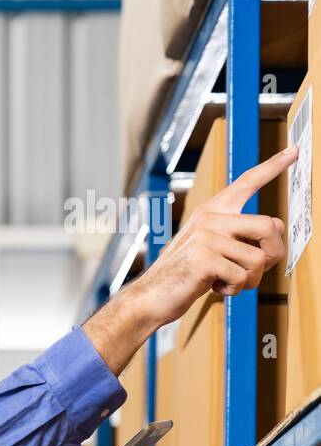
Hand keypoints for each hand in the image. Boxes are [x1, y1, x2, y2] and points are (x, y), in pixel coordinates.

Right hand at [83, 145, 295, 373]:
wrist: (151, 296)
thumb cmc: (184, 274)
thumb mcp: (212, 249)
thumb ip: (238, 237)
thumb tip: (276, 235)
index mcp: (212, 212)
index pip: (246, 183)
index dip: (272, 166)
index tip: (293, 150)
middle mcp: (209, 219)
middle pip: (269, 226)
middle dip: (273, 255)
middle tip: (256, 270)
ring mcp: (205, 236)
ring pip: (258, 258)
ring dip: (250, 279)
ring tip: (229, 282)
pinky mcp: (204, 258)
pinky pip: (242, 276)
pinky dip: (234, 289)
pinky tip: (216, 288)